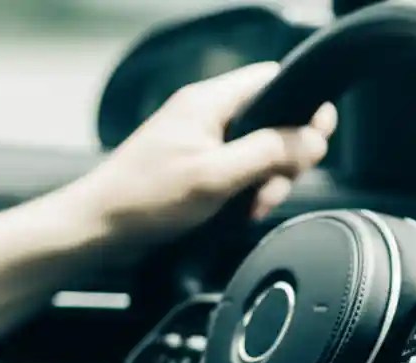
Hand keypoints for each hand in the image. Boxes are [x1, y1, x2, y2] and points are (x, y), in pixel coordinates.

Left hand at [61, 61, 337, 248]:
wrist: (100, 229)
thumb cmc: (144, 199)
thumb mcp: (216, 175)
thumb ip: (268, 152)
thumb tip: (313, 138)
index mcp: (209, 102)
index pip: (273, 80)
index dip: (302, 106)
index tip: (315, 138)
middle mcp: (208, 115)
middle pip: (273, 121)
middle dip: (284, 158)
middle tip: (272, 188)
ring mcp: (203, 142)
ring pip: (259, 151)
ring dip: (266, 182)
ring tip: (251, 206)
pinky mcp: (198, 167)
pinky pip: (240, 172)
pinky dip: (247, 192)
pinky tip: (239, 212)